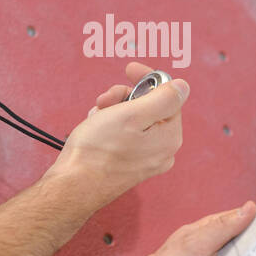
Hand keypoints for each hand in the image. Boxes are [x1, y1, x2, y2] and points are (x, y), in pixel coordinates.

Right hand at [46, 62, 188, 204]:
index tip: (129, 69)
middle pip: (150, 107)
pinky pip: (124, 135)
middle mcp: (162, 151)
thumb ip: (164, 98)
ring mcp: (146, 160)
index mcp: (170, 137)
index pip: (168, 96)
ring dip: (114, 110)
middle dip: (125, 97)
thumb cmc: (99, 150)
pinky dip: (109, 126)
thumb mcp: (133, 114)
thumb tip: (183, 86)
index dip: (148, 79)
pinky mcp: (128, 166)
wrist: (72, 186)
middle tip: (103, 99)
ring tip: (96, 116)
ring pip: (134, 120)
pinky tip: (94, 128)